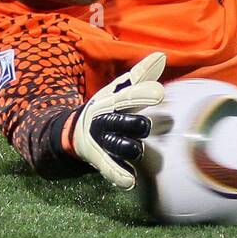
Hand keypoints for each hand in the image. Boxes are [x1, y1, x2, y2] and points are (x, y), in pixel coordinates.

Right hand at [71, 52, 165, 188]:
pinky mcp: (100, 159)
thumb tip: (161, 56)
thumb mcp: (119, 90)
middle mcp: (106, 120)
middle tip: (146, 125)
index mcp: (112, 101)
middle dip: (140, 124)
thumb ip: (140, 75)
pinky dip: (119, 175)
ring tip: (137, 148)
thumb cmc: (109, 107)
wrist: (75, 130)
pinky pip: (110, 168)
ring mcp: (103, 141)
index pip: (129, 96)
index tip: (159, 92)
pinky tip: (130, 181)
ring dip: (134, 148)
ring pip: (123, 146)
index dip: (143, 94)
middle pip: (128, 123)